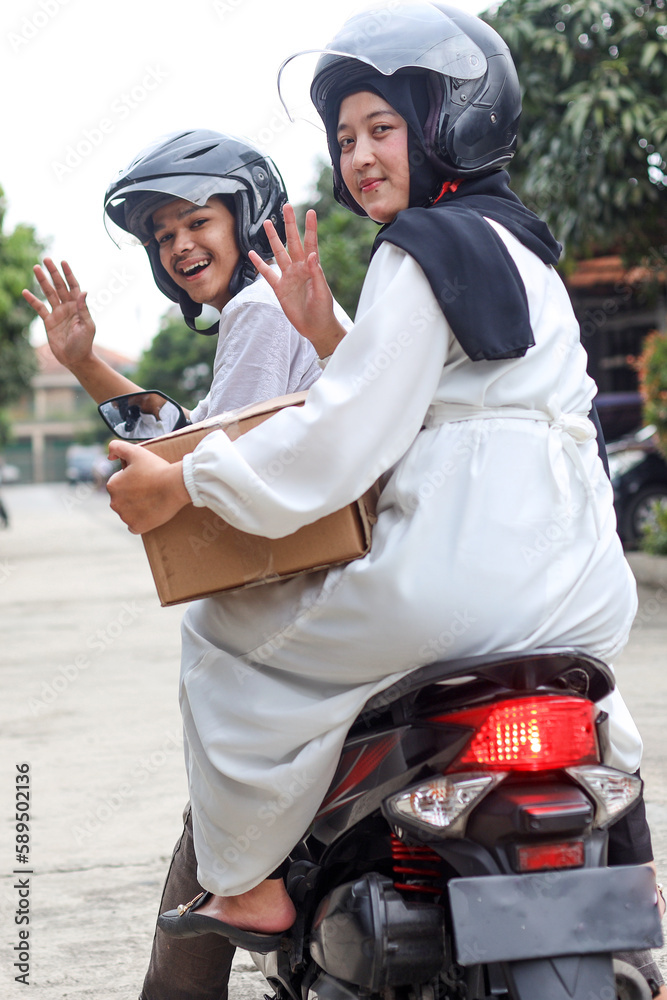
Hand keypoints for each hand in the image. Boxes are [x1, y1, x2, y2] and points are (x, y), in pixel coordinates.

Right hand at [22, 259, 95, 368]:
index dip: (68, 274)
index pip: (73, 286)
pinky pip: (39, 308)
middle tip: (46, 259)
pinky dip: (32, 300)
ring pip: (49, 293)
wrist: (75, 358)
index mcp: (79, 306)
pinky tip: (25, 291)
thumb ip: (84, 309)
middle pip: (59, 286)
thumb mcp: (87, 326)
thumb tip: (83, 291)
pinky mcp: (49, 321)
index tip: (63, 262)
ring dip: (43, 281)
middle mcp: (68, 307)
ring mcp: (58, 313)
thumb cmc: (84, 343)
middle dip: (53, 272)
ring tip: (35, 268)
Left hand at [106, 441, 190, 534]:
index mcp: (112, 485)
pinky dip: (140, 522)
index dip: (132, 479)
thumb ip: (117, 447)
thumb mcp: (136, 451)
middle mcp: (114, 503)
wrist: (176, 485)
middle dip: (132, 495)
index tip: (144, 478)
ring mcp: (125, 517)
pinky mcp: (137, 527)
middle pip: (122, 499)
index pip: (119, 483)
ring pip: (127, 512)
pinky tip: (149, 514)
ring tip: (152, 500)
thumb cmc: (157, 468)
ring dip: (136, 508)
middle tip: (149, 489)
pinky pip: (134, 526)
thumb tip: (109, 456)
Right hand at [248, 204, 346, 357]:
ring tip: (267, 223)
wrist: (316, 327)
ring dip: (273, 238)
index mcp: (312, 267)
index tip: (311, 212)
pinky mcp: (279, 288)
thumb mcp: (322, 291)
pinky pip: (267, 273)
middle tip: (287, 206)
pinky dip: (260, 264)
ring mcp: (288, 277)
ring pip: (278, 253)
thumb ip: (316, 273)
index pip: (310, 243)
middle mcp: (299, 268)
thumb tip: (313, 254)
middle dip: (290, 224)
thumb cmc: (323, 310)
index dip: (310, 227)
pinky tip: (252, 254)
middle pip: (292, 241)